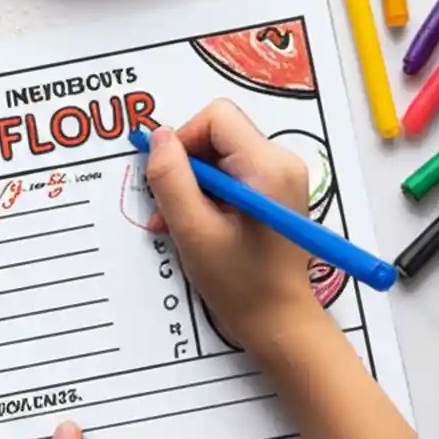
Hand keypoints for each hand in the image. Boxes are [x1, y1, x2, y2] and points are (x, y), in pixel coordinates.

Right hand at [144, 99, 315, 351]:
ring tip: (178, 224)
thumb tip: (158, 136)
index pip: (216, 117)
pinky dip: (206, 195)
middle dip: (185, 167)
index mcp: (267, 167)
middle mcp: (280, 163)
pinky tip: (195, 225)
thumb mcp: (192, 230)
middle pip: (217, 134)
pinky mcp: (272, 192)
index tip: (167, 179)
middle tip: (167, 209)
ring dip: (191, 186)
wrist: (278, 321)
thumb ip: (170, 178)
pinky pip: (230, 175)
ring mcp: (279, 177)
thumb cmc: (240, 283)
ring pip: (219, 156)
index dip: (183, 140)